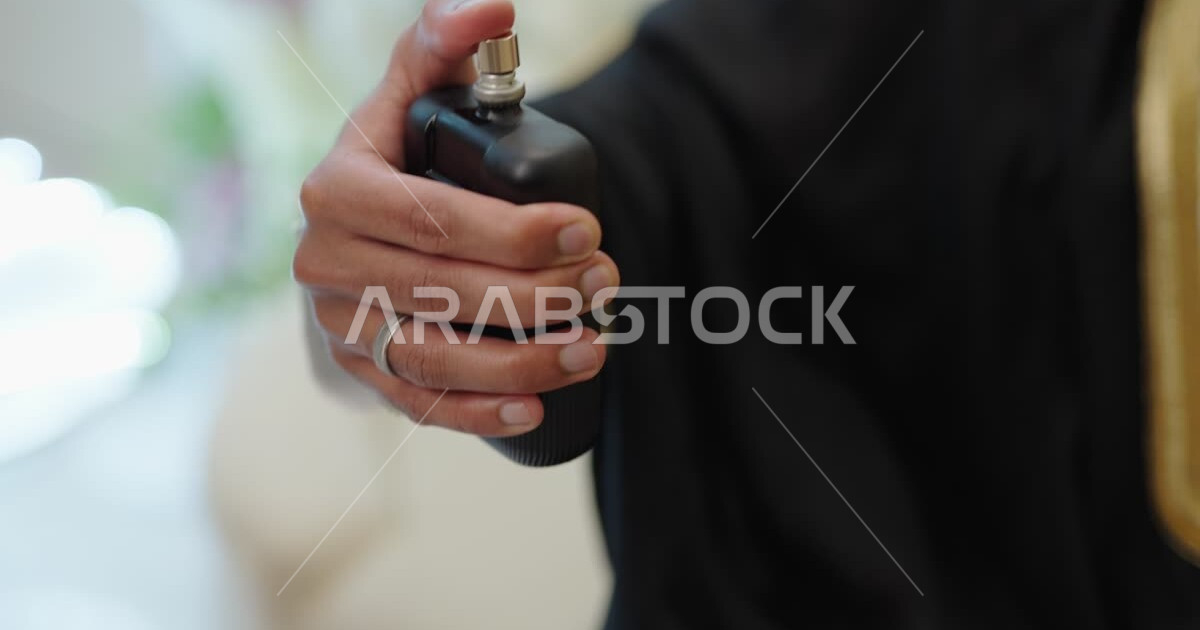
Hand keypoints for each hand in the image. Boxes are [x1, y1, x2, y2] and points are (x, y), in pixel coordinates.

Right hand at [294, 0, 618, 435]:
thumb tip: (493, 6)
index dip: (515, 230)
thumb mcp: (408, 96)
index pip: (433, 218)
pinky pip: (420, 404)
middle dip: (534, 293)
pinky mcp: (364, 371)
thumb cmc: (395, 161)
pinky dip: (478, 412)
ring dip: (520, 362)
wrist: (350, 234)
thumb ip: (441, 46)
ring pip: (434, 357)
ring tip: (591, 349)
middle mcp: (328, 264)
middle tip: (603, 283)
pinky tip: (536, 408)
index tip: (587, 229)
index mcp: (337, 191)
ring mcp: (343, 326)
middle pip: (442, 290)